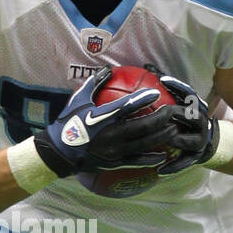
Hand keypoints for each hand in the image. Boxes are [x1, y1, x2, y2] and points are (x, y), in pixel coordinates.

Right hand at [34, 68, 172, 177]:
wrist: (59, 152)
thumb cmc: (68, 123)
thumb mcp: (79, 99)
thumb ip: (95, 83)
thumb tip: (108, 69)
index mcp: (102, 117)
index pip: (126, 107)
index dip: (143, 100)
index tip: (156, 93)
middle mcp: (111, 135)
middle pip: (141, 127)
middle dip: (160, 119)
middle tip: (172, 112)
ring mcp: (114, 151)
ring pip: (143, 144)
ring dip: (160, 137)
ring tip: (174, 130)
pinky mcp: (114, 162)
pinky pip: (136, 161)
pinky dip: (150, 158)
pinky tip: (162, 155)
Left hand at [144, 66, 219, 174]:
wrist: (209, 142)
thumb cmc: (186, 120)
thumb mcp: (181, 104)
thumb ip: (166, 90)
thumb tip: (147, 67)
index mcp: (195, 107)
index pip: (187, 93)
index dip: (176, 86)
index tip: (162, 79)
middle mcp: (200, 122)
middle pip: (189, 116)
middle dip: (174, 114)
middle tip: (160, 113)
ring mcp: (199, 141)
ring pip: (187, 141)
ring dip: (175, 140)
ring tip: (163, 140)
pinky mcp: (196, 157)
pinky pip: (184, 163)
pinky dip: (173, 167)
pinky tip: (160, 171)